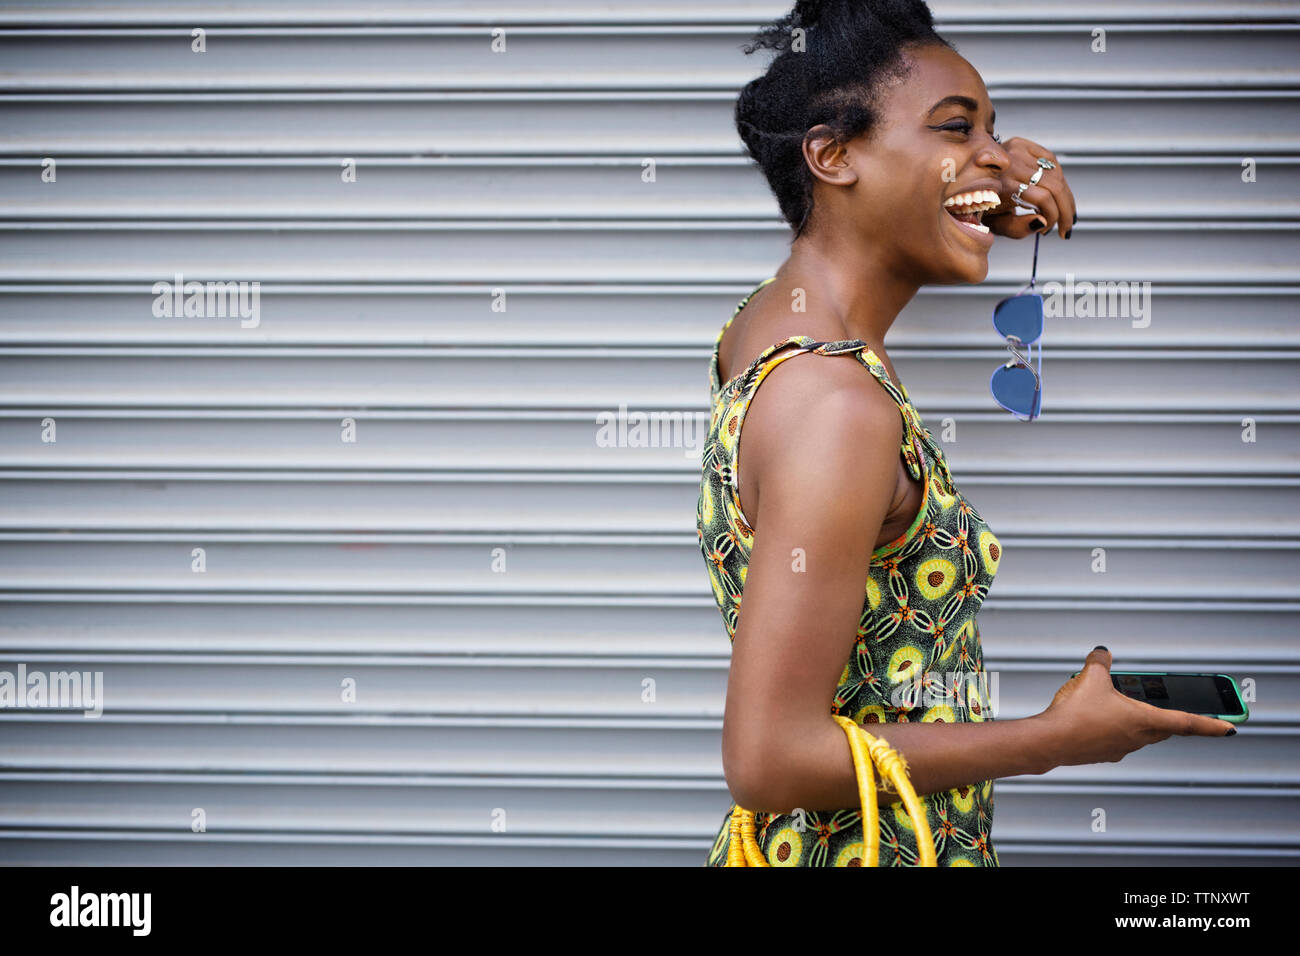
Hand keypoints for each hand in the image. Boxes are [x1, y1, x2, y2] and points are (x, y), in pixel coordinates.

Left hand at [982, 136, 1077, 239]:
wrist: (966, 180)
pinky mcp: (1022, 144)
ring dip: (1065, 195)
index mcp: (1001, 185)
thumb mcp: (995, 225)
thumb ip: (1017, 228)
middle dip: (1065, 209)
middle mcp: (1010, 164)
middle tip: (1067, 227)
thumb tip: (1042, 222)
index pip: (1043, 198)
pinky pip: (1051, 161)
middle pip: (1054, 185)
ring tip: (1064, 213)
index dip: (1053, 216)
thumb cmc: (980, 206)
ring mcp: (1016, 150)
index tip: (1050, 230)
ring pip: (1056, 173)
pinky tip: (1058, 195)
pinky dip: (1059, 178)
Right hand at [1037, 647, 1234, 768]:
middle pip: (1163, 728)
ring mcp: (1120, 748)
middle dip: (1169, 718)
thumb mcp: (1091, 677)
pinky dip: (1112, 728)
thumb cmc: (1076, 714)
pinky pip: (1116, 739)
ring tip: (1118, 704)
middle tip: (1174, 710)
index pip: (1187, 722)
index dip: (1212, 724)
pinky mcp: (1102, 753)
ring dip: (1136, 721)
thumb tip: (1102, 653)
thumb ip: (1100, 662)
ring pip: (1139, 734)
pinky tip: (1094, 717)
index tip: (1231, 728)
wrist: (1050, 741)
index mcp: (1144, 720)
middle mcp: (1138, 738)